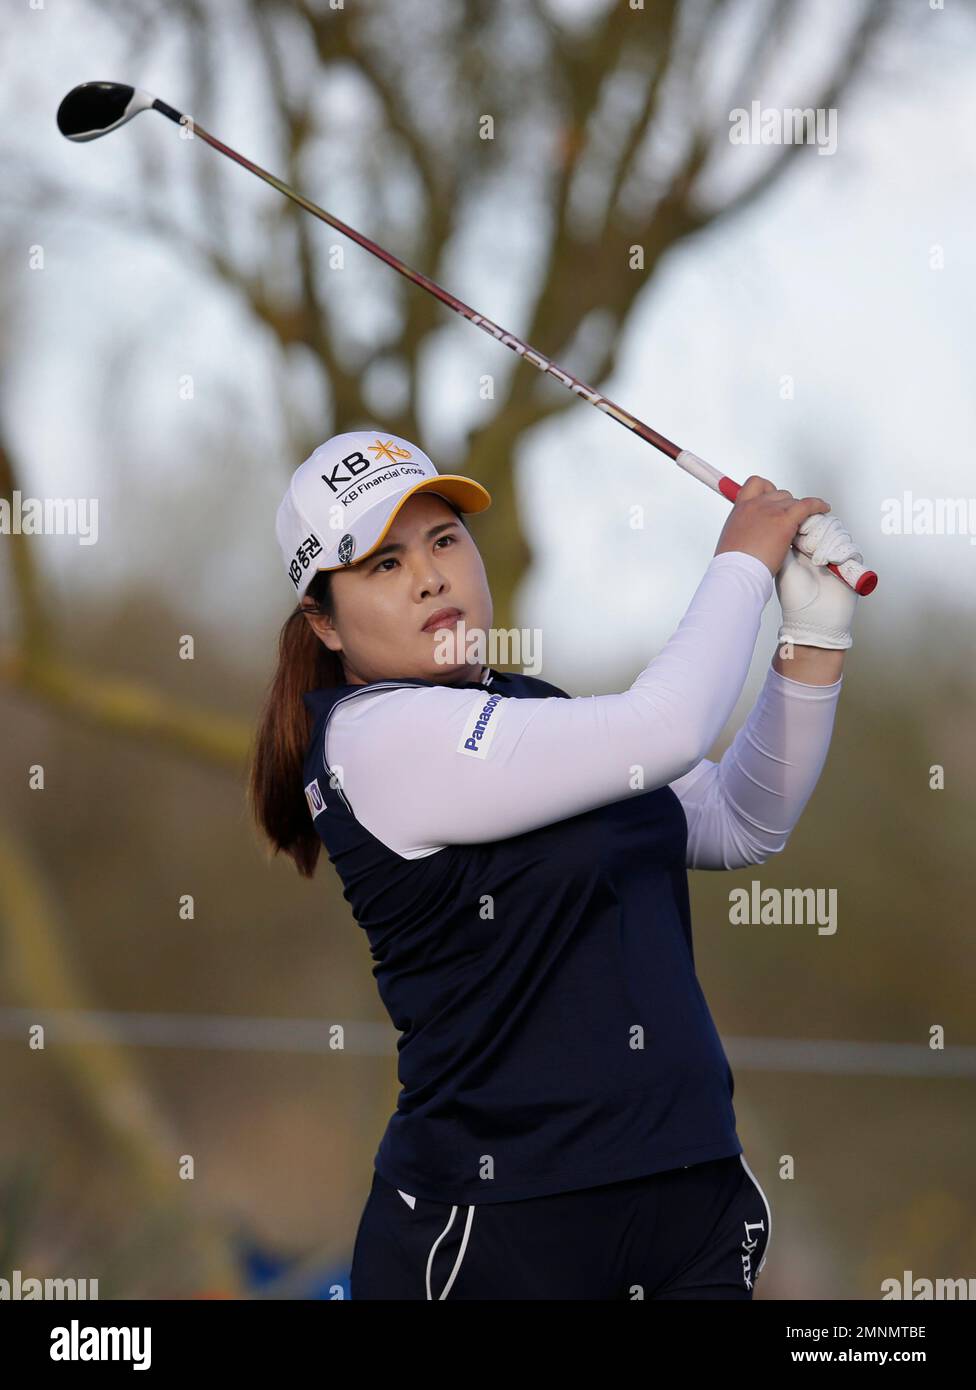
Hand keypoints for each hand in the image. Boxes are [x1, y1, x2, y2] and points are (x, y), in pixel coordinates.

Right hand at [714, 475, 829, 576]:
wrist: (737, 571)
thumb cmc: (732, 563)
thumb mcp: (731, 539)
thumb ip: (743, 529)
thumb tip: (752, 535)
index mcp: (740, 508)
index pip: (755, 484)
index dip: (768, 490)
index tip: (773, 499)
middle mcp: (756, 505)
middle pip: (779, 494)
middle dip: (786, 505)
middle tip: (789, 520)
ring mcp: (770, 511)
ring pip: (792, 501)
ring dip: (798, 510)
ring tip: (803, 522)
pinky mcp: (785, 520)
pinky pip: (807, 505)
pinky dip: (818, 505)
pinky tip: (824, 508)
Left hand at [775, 512, 862, 650]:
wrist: (813, 619)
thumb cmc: (795, 598)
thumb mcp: (784, 565)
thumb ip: (785, 542)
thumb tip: (783, 520)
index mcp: (802, 547)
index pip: (810, 521)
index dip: (808, 520)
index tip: (801, 527)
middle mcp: (819, 549)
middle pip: (827, 524)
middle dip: (819, 531)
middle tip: (809, 547)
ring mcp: (835, 556)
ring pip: (840, 533)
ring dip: (830, 542)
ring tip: (818, 560)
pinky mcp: (849, 565)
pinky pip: (852, 548)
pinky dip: (843, 551)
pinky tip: (832, 561)